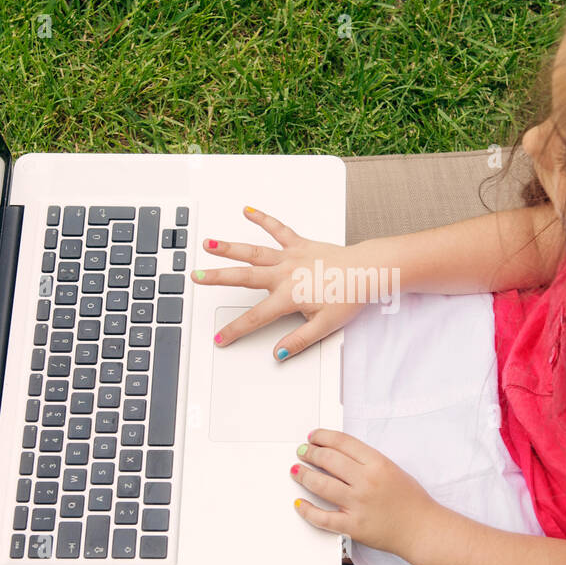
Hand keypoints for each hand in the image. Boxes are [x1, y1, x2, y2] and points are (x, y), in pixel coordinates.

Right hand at [193, 206, 369, 359]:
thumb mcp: (325, 326)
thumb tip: (279, 354)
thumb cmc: (350, 295)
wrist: (369, 271)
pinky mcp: (300, 244)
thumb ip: (299, 341)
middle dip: (218, 278)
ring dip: (230, 247)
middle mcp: (285, 274)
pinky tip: (248, 210)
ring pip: (254, 251)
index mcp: (289, 296)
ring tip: (208, 244)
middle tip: (197, 277)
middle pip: (244, 277)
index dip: (235, 329)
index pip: (255, 317)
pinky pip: (278, 229)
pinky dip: (263, 218)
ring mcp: (291, 256)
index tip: (220, 338)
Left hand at [290, 429, 441, 559]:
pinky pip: (323, 518)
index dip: (322, 436)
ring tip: (296, 471)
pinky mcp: (353, 526)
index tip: (313, 437)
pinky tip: (299, 503)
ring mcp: (358, 504)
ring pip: (320, 485)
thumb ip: (366, 460)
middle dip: (309, 453)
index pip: (342, 442)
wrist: (422, 529)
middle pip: (328, 460)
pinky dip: (307, 510)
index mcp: (377, 463)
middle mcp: (366, 482)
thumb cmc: (410, 500)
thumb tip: (337, 452)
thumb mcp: (391, 468)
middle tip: (302, 452)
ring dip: (303, 476)